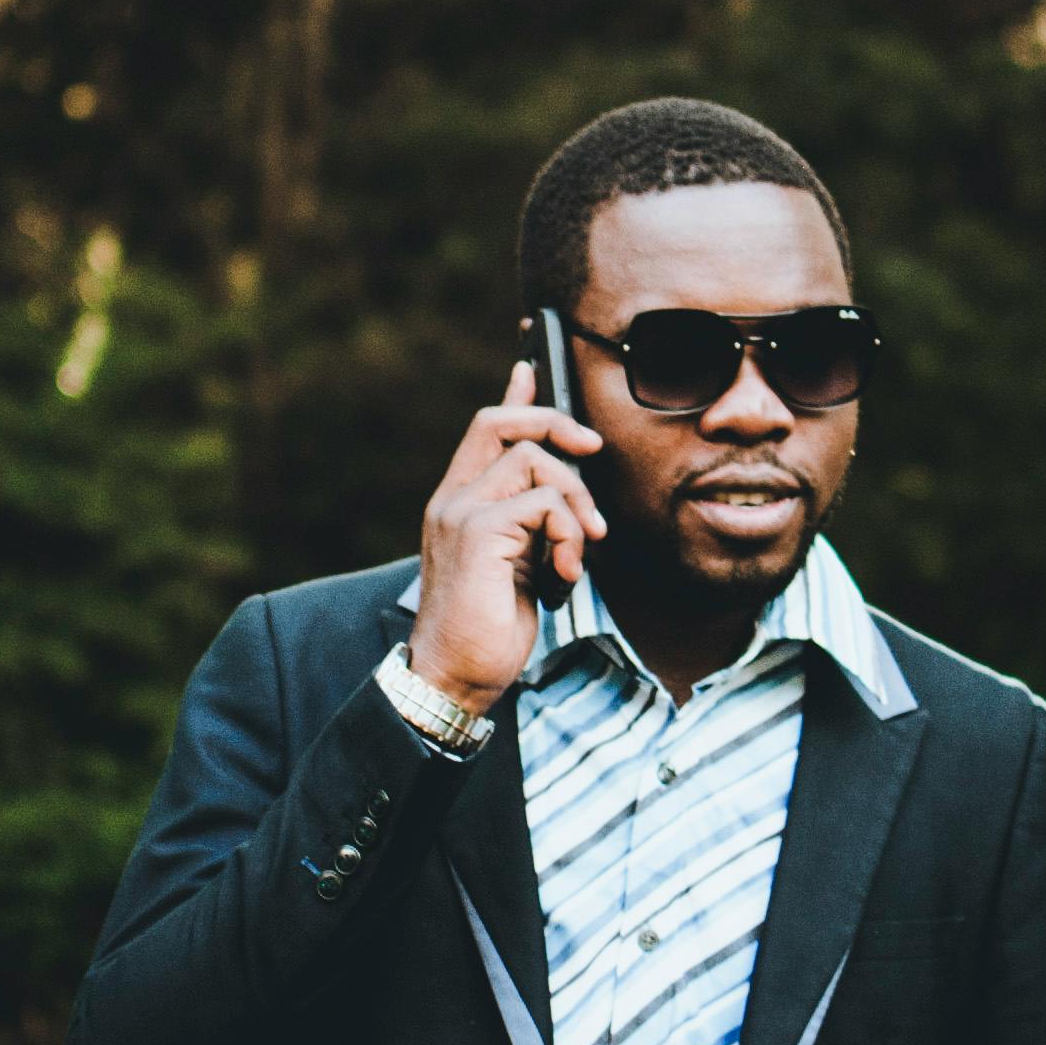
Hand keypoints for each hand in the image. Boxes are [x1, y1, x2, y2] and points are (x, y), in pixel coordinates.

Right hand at [409, 358, 605, 713]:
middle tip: (593, 452)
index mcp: (458, 505)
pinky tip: (566, 575)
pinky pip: (545, 503)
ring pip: (534, 460)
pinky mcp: (478, 533)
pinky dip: (570, 536)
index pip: (484, 431)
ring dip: (577, 502)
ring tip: (582, 551)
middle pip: (502, 424)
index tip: (531, 367)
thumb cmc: (488, 632)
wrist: (455, 677)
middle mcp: (452, 500)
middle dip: (557, 424)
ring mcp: (460, 513)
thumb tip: (566, 503)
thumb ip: (533, 527)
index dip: (514, 397)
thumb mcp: (519, 568)